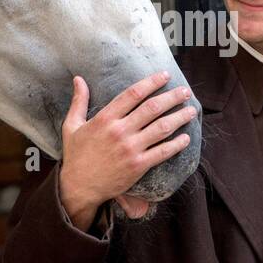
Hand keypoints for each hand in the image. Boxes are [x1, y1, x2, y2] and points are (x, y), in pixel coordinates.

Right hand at [58, 71, 194, 230]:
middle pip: (153, 108)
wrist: (79, 187)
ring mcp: (131, 148)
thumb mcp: (71, 126)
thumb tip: (78, 79)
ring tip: (191, 111)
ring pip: (162, 128)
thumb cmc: (76, 156)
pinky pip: (162, 152)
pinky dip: (177, 145)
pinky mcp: (138, 165)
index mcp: (105, 118)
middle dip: (172, 97)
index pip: (134, 94)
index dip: (152, 82)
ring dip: (179, 118)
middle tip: (186, 91)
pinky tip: (186, 138)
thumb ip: (78, 101)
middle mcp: (120, 131)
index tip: (165, 76)